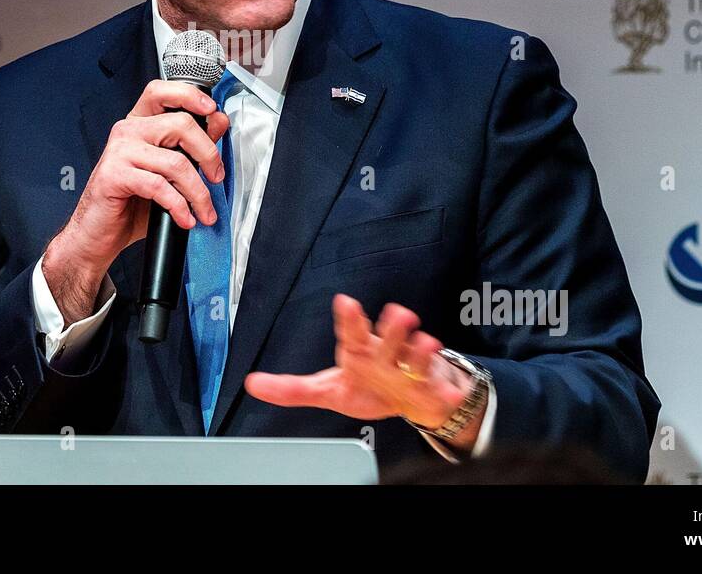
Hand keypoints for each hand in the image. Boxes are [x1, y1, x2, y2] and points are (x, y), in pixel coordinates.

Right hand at [43, 80, 228, 323]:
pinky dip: (179, 206)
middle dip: (208, 154)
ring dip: (198, 192)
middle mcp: (127, 131)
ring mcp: (118, 152)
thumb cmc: (130, 204)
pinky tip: (184, 218)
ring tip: (204, 211)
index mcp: (139, 124)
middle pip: (180, 124)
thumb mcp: (168, 173)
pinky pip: (159, 186)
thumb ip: (191, 147)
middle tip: (216, 178)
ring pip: (175, 161)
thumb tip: (217, 123)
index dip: (190, 95)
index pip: (162, 91)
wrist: (97, 234)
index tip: (212, 110)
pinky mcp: (114, 175)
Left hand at [244, 294, 484, 449]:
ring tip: (425, 343)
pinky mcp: (431, 389)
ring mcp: (410, 370)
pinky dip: (447, 391)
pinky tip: (448, 392)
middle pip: (387, 339)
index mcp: (359, 352)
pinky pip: (441, 390)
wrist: (412, 398)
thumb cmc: (368, 386)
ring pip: (416, 357)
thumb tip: (253, 383)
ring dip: (421, 350)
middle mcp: (386, 354)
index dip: (349, 319)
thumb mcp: (327, 390)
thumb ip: (292, 389)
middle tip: (397, 315)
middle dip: (392, 328)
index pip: (351, 332)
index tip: (345, 302)